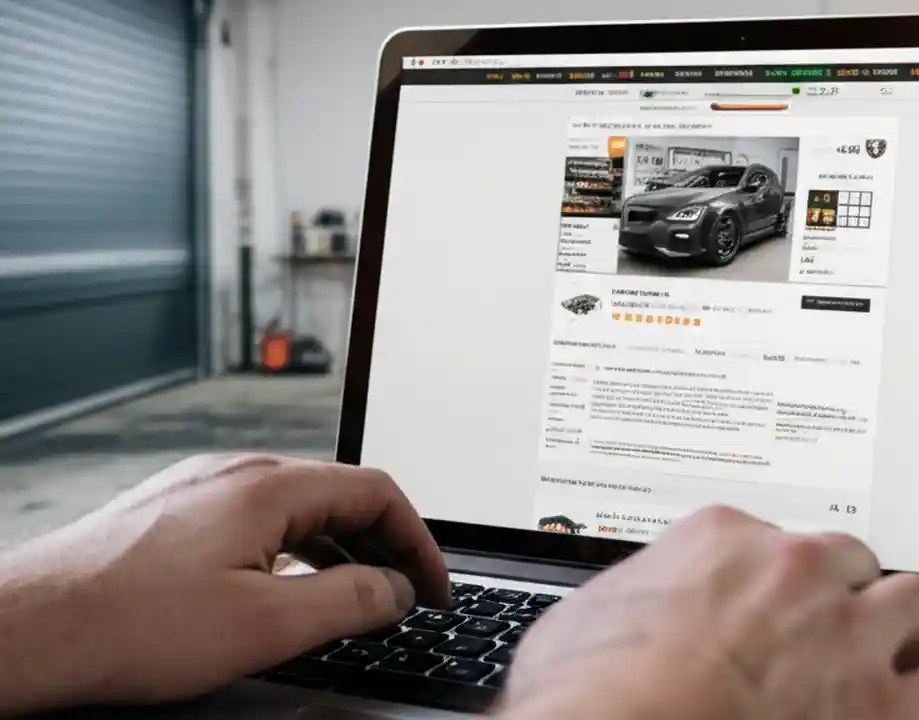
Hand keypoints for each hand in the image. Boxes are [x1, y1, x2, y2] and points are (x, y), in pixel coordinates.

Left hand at [0, 453, 448, 714]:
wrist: (29, 629)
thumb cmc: (130, 625)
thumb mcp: (267, 624)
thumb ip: (350, 601)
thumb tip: (397, 590)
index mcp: (269, 487)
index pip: (377, 492)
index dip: (420, 542)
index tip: (433, 587)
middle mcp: (238, 473)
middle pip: (341, 493)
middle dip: (385, 545)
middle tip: (406, 596)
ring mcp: (203, 489)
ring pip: (300, 507)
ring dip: (342, 549)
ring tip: (358, 597)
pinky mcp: (176, 513)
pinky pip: (260, 519)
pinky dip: (297, 550)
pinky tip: (290, 587)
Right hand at [500, 506, 918, 719]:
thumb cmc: (588, 694)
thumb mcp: (585, 619)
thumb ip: (634, 600)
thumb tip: (626, 620)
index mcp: (723, 539)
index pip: (773, 538)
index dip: (773, 582)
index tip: (766, 606)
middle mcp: (795, 571)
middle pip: (855, 560)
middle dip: (847, 595)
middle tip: (830, 633)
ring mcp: (845, 633)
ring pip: (915, 607)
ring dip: (900, 640)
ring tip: (884, 671)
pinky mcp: (882, 703)